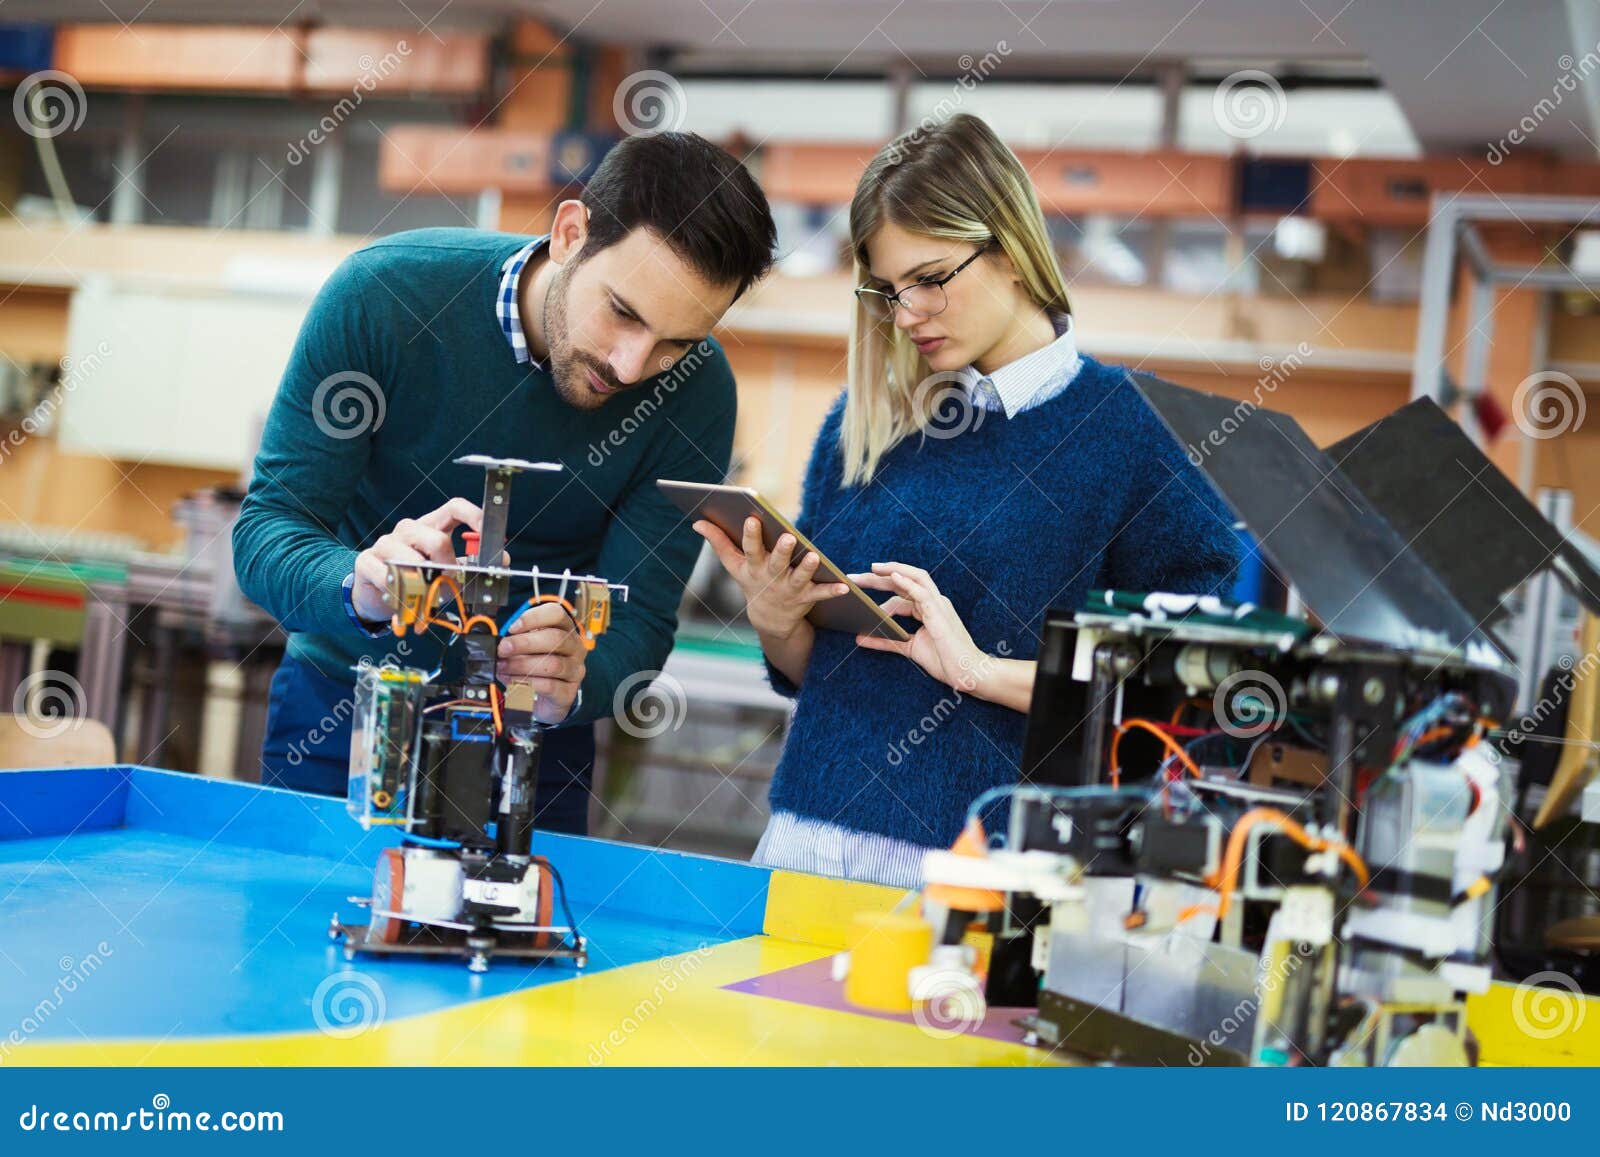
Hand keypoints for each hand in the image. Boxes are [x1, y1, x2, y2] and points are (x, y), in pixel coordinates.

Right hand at [352, 498, 484, 621]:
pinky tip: (403, 602)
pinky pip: (389, 578)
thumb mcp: (446, 571)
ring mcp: (385, 543)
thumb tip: (502, 561)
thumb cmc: (417, 579)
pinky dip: (401, 596)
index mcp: (431, 526)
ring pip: (414, 562)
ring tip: (426, 600)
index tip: (487, 534)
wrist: (376, 594)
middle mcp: (408, 530)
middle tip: (449, 585)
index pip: (454, 507)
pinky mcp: (367, 561)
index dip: (473, 516)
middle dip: (449, 568)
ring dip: (426, 587)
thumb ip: (471, 566)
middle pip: (437, 540)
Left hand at [497, 601, 585, 723]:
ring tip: (504, 668)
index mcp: (564, 630)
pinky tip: (514, 682)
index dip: (533, 618)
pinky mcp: (569, 692)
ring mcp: (575, 670)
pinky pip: (549, 686)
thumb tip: (500, 642)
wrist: (545, 700)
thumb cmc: (535, 668)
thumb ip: (516, 641)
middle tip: (503, 649)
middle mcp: (574, 648)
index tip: (512, 628)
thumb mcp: (526, 650)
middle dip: (524, 643)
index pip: (556, 614)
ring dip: (522, 665)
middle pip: (555, 638)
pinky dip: (528, 683)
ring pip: (552, 664)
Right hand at [693, 517, 846, 639]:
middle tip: (788, 537)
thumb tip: (697, 522)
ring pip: (799, 578)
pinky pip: (820, 594)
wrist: (769, 619)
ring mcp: (789, 589)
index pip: (749, 549)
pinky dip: (832, 591)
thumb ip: (718, 542)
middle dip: (781, 551)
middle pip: (775, 563)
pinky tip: (844, 586)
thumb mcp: (734, 565)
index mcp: (753, 567)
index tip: (752, 518)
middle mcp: (771, 578)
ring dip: (806, 568)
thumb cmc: (752, 581)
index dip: (750, 535)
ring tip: (813, 556)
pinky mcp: (806, 598)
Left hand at [851, 562, 989, 693]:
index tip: (857, 588)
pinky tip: (892, 577)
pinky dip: (907, 583)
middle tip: (853, 577)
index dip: (880, 587)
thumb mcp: (909, 648)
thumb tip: (859, 637)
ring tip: (871, 570)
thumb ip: (886, 641)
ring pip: (915, 578)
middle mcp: (933, 601)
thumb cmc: (945, 660)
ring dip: (892, 572)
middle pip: (905, 579)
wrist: (968, 673)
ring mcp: (938, 605)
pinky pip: (922, 593)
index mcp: (928, 607)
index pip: (901, 590)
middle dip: (879, 576)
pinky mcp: (939, 614)